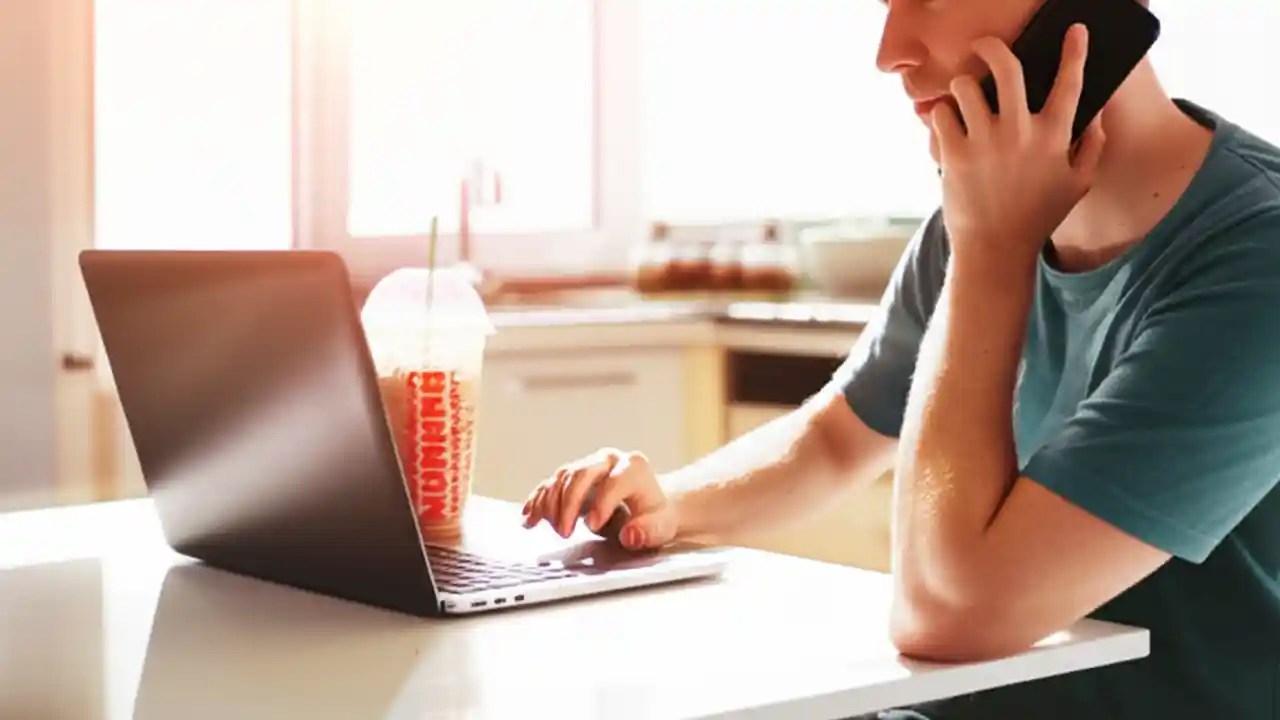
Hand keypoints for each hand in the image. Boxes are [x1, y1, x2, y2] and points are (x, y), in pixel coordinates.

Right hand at [521, 448, 679, 550]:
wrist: (647, 507)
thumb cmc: (654, 517)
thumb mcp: (661, 526)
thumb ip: (648, 531)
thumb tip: (630, 535)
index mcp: (633, 467)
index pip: (614, 482)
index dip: (603, 503)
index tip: (594, 526)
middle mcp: (608, 460)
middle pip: (581, 474)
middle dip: (569, 504)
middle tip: (565, 533)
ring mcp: (587, 465)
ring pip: (562, 478)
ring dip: (551, 504)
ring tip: (553, 530)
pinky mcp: (572, 477)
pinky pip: (549, 484)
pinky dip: (537, 501)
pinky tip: (529, 519)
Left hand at [932, 24, 1105, 261]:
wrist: (995, 249)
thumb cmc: (1038, 217)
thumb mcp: (1077, 184)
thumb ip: (1091, 147)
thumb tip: (1096, 115)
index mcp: (1055, 136)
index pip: (1070, 83)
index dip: (1075, 52)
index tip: (1075, 30)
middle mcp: (1021, 132)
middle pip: (1007, 67)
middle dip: (991, 47)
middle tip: (983, 46)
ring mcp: (986, 142)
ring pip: (965, 87)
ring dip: (960, 86)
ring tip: (961, 99)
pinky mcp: (955, 155)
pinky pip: (940, 115)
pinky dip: (939, 116)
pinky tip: (944, 126)